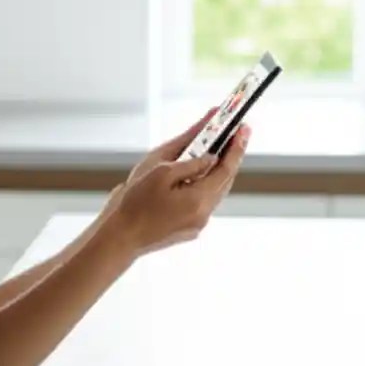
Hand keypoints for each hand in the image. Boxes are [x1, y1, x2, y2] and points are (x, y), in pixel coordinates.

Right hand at [104, 120, 249, 258]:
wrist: (120, 237)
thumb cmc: (135, 203)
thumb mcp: (160, 171)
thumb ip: (191, 162)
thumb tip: (211, 154)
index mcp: (199, 199)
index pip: (227, 169)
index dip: (236, 147)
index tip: (243, 128)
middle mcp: (204, 214)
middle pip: (225, 181)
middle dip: (231, 156)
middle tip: (235, 134)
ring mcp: (198, 224)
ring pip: (215, 192)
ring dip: (218, 170)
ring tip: (219, 149)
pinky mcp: (190, 229)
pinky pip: (204, 202)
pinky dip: (205, 185)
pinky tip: (200, 173)